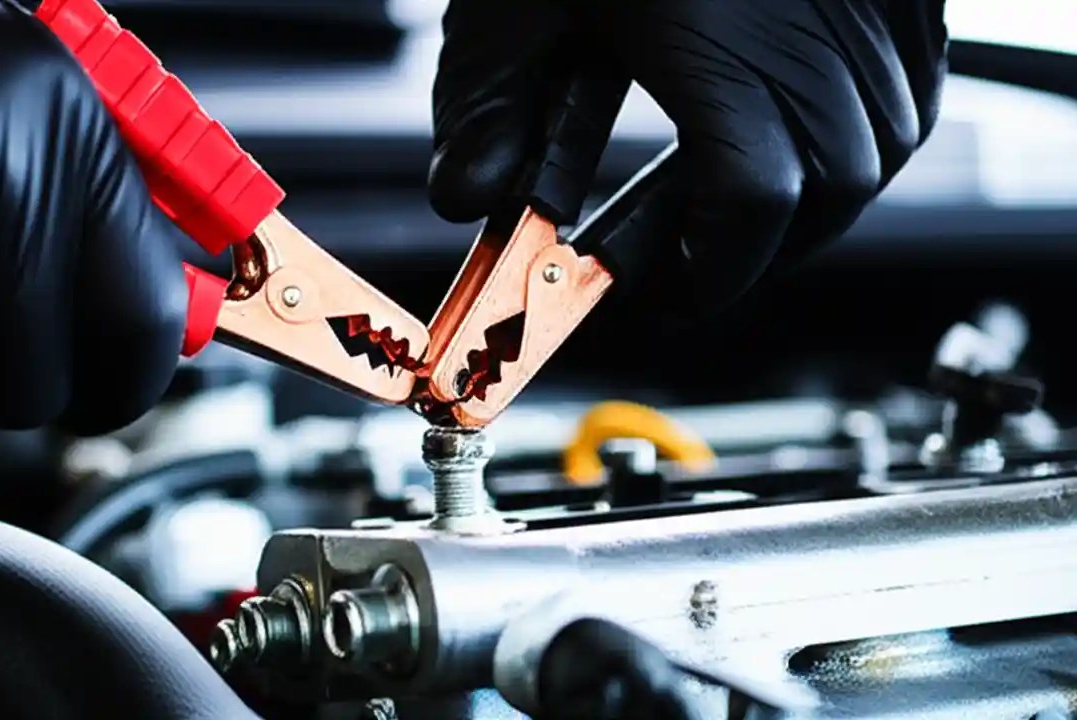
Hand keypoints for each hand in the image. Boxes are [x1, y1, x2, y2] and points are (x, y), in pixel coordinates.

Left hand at [429, 0, 948, 315]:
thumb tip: (462, 196)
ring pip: (882, 145)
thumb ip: (487, 98)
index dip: (708, 273)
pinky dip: (860, 132)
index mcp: (733, 45)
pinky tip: (806, 131)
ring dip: (813, 197)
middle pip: (830, 191)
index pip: (751, 206)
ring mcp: (878, 7)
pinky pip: (910, 85)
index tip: (664, 296)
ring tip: (741, 211)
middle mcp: (824, 32)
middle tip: (693, 266)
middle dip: (759, 248)